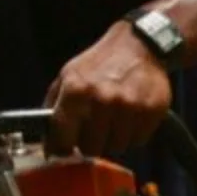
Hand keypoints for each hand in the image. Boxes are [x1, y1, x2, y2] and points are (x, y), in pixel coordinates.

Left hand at [47, 21, 174, 160]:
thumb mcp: (69, 75)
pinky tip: (131, 117)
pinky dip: (133, 134)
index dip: (62, 148)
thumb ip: (54, 104)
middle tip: (95, 130)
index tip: (64, 150)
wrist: (140, 45)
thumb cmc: (101, 62)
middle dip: (91, 143)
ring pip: (116, 147)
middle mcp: (102, 99)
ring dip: (114, 139)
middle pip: (91, 148)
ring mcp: (128, 106)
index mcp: (76, 90)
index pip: (62, 137)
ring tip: (115, 121)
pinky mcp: (151, 111)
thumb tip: (46, 138)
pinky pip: (138, 140)